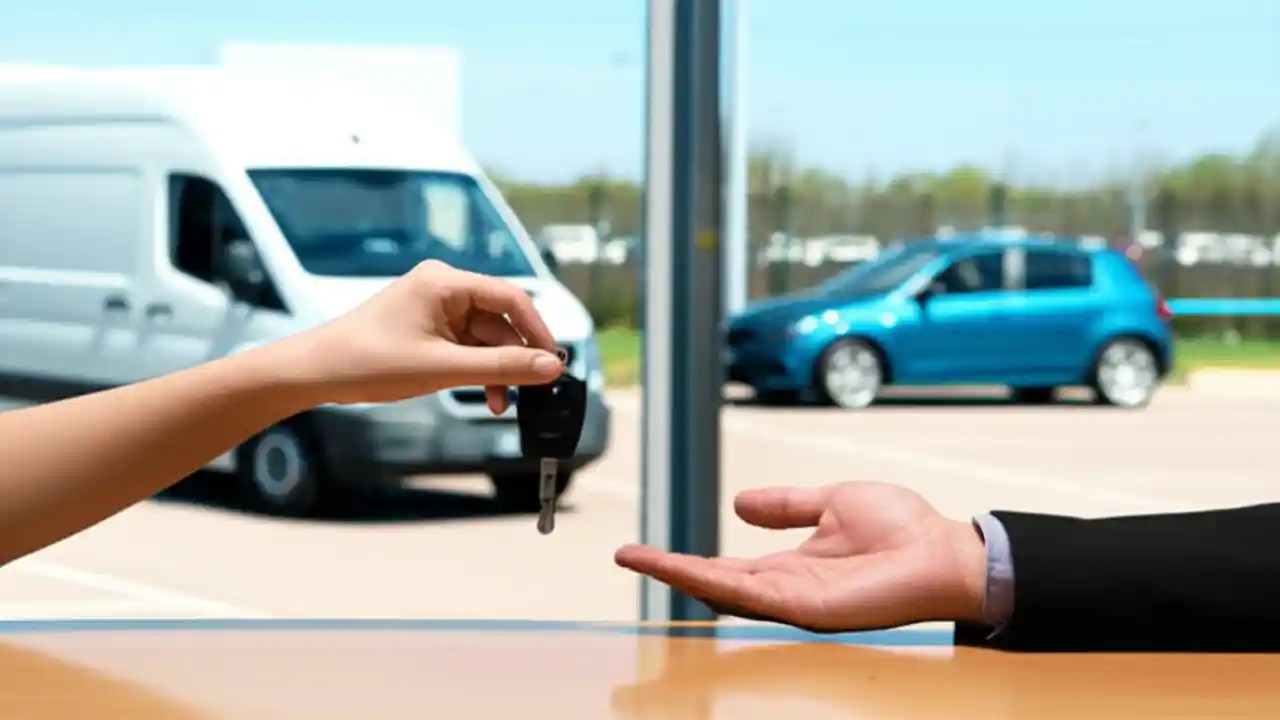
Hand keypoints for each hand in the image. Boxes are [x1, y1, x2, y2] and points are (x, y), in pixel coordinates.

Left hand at [288, 260, 563, 411]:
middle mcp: (443, 287)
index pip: (511, 298)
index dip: (538, 331)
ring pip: (485, 337)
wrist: (316, 373)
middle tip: (533, 390)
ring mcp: (434, 307)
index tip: (554, 363)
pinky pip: (466, 346)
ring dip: (496, 370)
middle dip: (516, 357)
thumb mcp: (443, 369)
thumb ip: (502, 367)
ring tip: (499, 403)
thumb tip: (550, 367)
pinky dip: (477, 369)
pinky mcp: (427, 328)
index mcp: (446, 282)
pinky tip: (483, 394)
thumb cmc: (368, 362)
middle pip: (501, 320)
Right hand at [614, 481, 987, 631]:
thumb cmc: (903, 529)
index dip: (685, 558)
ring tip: (637, 559)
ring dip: (677, 575)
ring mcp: (794, 602)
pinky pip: (750, 595)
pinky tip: (683, 570)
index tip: (646, 548)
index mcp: (791, 566)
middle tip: (624, 555)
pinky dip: (711, 582)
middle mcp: (786, 588)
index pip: (726, 566)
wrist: (944, 551)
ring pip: (722, 592)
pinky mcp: (807, 608)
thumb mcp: (831, 501)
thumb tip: (739, 504)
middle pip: (713, 583)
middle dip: (667, 570)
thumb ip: (786, 505)